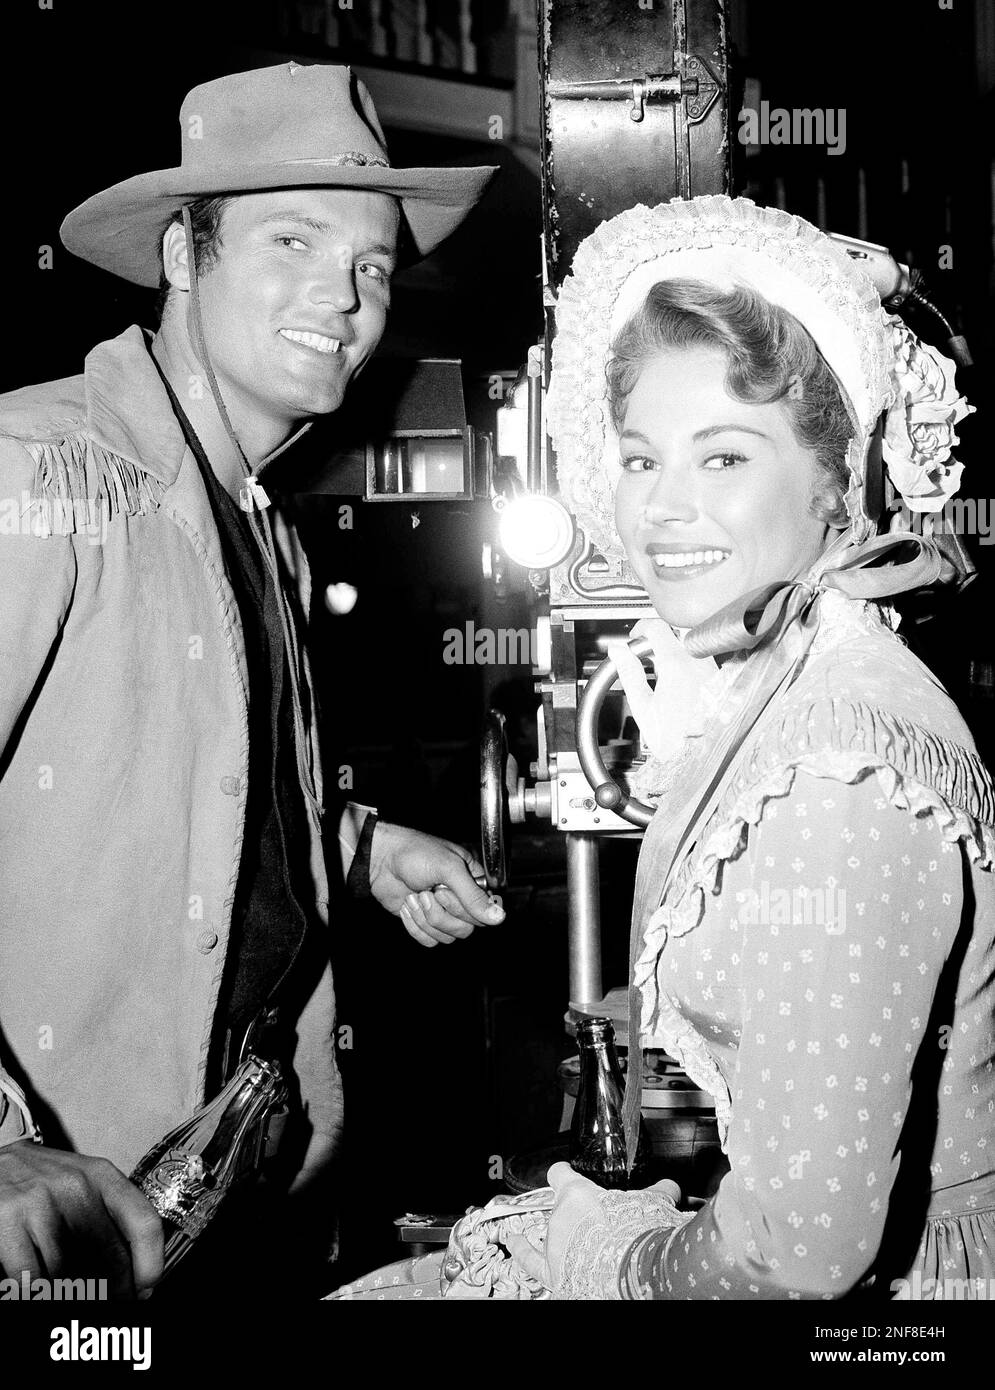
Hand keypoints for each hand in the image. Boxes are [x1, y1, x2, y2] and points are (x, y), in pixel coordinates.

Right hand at [0, 1141, 163, 1297]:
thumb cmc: (43, 1180)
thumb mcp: (82, 1183)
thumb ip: (107, 1217)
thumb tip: (134, 1273)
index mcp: (102, 1176)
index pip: (143, 1222)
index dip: (151, 1262)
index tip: (146, 1286)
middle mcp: (76, 1186)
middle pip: (110, 1256)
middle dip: (115, 1290)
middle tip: (111, 1301)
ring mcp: (40, 1203)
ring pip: (70, 1273)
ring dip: (75, 1294)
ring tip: (74, 1295)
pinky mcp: (7, 1220)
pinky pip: (32, 1279)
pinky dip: (40, 1294)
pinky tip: (43, 1293)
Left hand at [367, 821, 504, 945]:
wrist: (380, 860)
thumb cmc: (415, 853)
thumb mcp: (449, 869)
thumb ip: (474, 896)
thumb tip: (499, 917)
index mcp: (473, 881)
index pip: (485, 912)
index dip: (467, 908)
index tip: (450, 892)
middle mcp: (460, 899)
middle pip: (466, 928)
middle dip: (442, 912)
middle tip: (430, 890)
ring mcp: (441, 912)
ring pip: (447, 937)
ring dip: (426, 917)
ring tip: (416, 895)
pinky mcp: (423, 922)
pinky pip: (429, 940)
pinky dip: (415, 925)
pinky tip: (408, 905)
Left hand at [506, 1162, 681, 1293]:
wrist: (636, 1268)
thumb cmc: (640, 1233)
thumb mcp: (651, 1204)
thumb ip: (656, 1193)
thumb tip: (669, 1187)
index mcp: (577, 1193)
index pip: (560, 1174)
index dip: (565, 1174)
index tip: (568, 1174)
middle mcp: (559, 1216)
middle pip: (560, 1206)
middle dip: (578, 1213)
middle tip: (600, 1222)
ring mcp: (554, 1244)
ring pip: (550, 1231)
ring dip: (564, 1235)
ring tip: (580, 1240)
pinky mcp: (553, 1270)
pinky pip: (529, 1258)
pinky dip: (520, 1249)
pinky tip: (513, 1242)